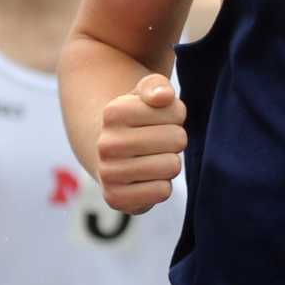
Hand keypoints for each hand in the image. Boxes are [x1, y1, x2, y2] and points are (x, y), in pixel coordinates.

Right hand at [96, 74, 184, 214]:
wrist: (111, 153)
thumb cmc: (139, 118)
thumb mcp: (146, 93)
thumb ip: (156, 86)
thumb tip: (162, 97)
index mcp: (114, 112)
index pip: (177, 112)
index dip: (177, 115)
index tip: (161, 119)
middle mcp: (106, 143)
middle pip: (177, 139)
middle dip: (176, 140)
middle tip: (159, 142)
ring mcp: (108, 172)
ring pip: (171, 166)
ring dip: (170, 162)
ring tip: (154, 157)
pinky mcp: (115, 198)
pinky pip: (161, 191)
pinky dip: (162, 186)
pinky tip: (148, 178)